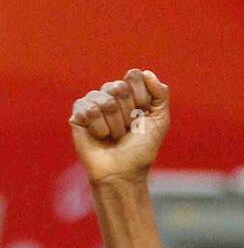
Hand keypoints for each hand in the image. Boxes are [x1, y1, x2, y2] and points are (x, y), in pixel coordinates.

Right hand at [69, 69, 169, 184]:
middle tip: (126, 130)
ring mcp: (93, 102)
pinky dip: (99, 128)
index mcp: (130, 92)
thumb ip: (161, 94)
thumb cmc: (141, 151)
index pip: (134, 75)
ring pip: (106, 101)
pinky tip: (100, 137)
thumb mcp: (159, 121)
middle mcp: (110, 93)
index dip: (141, 98)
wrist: (124, 174)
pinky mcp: (78, 113)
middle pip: (119, 87)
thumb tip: (147, 73)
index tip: (141, 117)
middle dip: (128, 114)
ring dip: (115, 125)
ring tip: (113, 137)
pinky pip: (90, 110)